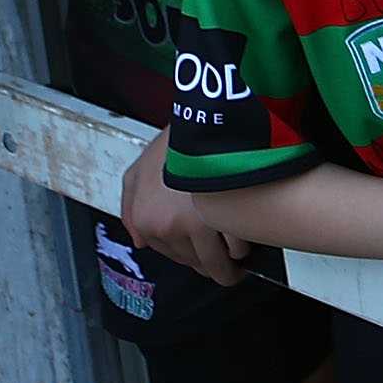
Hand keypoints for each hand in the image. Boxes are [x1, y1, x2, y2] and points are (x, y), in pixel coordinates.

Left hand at [121, 128, 250, 283]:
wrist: (205, 119)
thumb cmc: (174, 143)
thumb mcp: (138, 171)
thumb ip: (131, 208)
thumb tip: (140, 242)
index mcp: (147, 220)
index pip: (172, 256)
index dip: (191, 253)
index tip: (205, 251)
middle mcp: (167, 228)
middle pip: (196, 263)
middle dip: (212, 263)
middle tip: (227, 257)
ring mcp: (197, 225)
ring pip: (219, 263)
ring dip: (232, 260)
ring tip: (244, 253)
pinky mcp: (226, 219)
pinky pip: (240, 247)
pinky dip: (246, 243)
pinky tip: (251, 232)